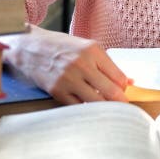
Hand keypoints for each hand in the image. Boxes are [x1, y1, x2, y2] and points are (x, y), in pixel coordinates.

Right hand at [3, 27, 131, 104]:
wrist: (30, 47)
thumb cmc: (61, 46)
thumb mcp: (86, 47)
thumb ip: (107, 64)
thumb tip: (129, 82)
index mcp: (93, 51)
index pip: (119, 77)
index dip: (125, 89)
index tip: (126, 94)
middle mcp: (82, 65)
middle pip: (111, 92)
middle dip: (121, 103)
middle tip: (124, 109)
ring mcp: (69, 79)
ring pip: (96, 103)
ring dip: (105, 109)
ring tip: (109, 111)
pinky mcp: (58, 91)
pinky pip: (79, 107)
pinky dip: (87, 110)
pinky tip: (90, 109)